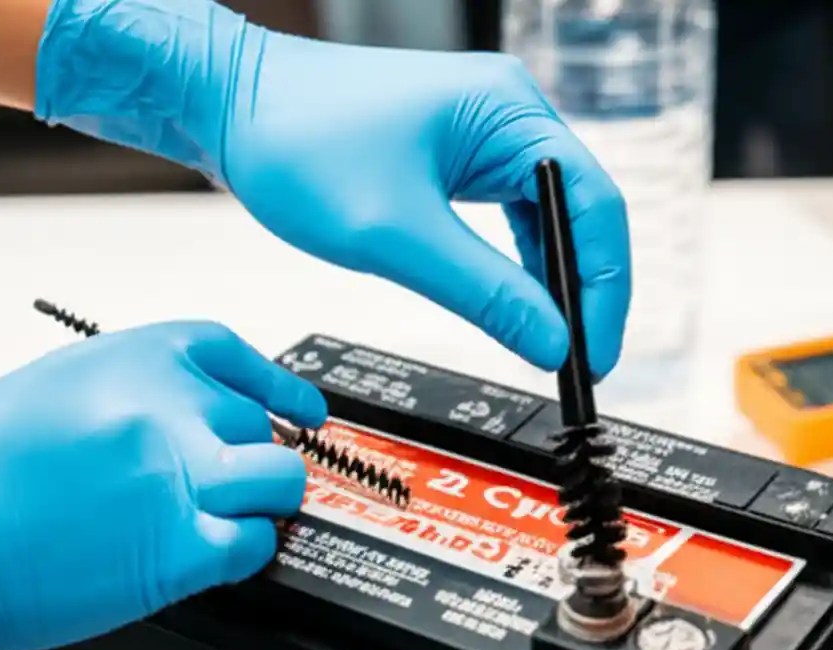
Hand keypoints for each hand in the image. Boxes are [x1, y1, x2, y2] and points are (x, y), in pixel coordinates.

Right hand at [0, 322, 325, 649]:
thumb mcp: (45, 387)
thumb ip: (121, 383)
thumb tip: (170, 399)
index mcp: (131, 357)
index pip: (234, 353)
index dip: (273, 381)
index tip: (297, 404)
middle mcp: (165, 406)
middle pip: (256, 419)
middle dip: (245, 449)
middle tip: (225, 477)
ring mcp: (177, 476)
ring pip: (279, 477)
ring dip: (265, 497)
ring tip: (236, 511)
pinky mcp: (177, 551)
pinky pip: (255, 542)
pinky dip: (244, 548)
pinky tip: (211, 550)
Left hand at [36, 0, 629, 376]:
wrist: (227, 105)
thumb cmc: (296, 142)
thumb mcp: (395, 235)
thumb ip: (482, 292)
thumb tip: (548, 341)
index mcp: (509, 111)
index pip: (593, 204)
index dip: (605, 288)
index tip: (594, 353)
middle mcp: (506, 113)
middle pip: (576, 210)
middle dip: (580, 289)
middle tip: (575, 360)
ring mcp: (478, 131)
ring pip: (540, 215)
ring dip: (545, 279)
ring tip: (546, 342)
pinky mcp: (448, 153)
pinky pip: (500, 213)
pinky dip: (507, 261)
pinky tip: (506, 301)